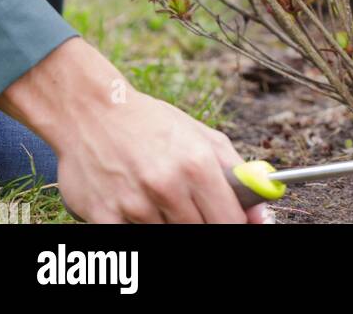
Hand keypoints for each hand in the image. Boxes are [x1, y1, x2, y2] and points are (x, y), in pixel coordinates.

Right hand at [0, 37, 268, 223]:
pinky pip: (131, 241)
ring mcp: (134, 204)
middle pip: (199, 233)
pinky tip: (133, 206)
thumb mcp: (200, 136)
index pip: (229, 221)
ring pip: (166, 237)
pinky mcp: (104, 217)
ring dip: (166, 223)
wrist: (90, 110)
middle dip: (199, 222)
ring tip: (156, 198)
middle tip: (185, 203)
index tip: (232, 224)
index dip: (234, 227)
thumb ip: (235, 174)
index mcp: (197, 163)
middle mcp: (168, 185)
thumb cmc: (150, 123)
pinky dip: (137, 227)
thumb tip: (261, 213)